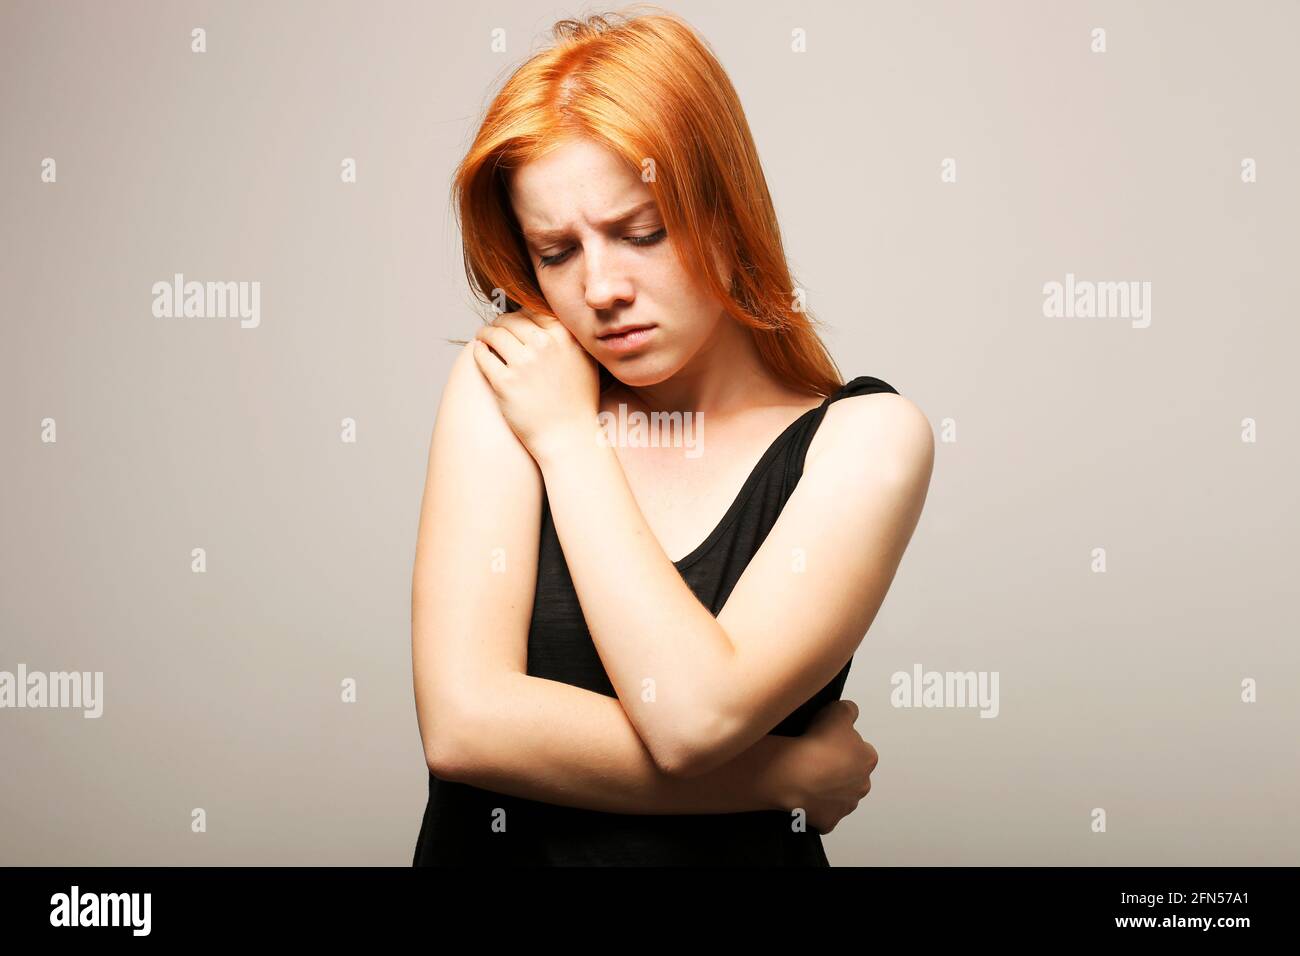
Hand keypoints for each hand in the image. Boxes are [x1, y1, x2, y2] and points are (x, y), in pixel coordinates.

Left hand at [471, 307, 600, 463]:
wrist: (569, 436)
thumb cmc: (578, 401)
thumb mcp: (584, 360)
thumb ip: (568, 336)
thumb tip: (545, 318)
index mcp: (563, 336)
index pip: (532, 311)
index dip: (520, 315)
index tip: (513, 321)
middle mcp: (543, 346)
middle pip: (511, 320)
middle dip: (500, 322)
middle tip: (494, 329)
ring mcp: (522, 364)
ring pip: (494, 334)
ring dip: (485, 333)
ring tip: (483, 338)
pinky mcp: (504, 383)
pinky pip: (483, 356)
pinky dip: (479, 351)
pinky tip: (480, 353)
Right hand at [785, 699, 877, 834]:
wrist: (795, 774)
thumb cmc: (817, 744)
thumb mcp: (837, 710)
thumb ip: (849, 710)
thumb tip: (850, 713)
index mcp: (868, 759)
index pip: (860, 749)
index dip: (843, 744)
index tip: (827, 741)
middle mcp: (862, 785)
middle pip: (851, 774)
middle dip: (837, 768)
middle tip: (816, 758)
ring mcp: (845, 806)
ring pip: (838, 795)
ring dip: (827, 787)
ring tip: (806, 775)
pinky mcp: (828, 821)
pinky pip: (822, 812)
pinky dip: (814, 805)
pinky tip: (802, 792)